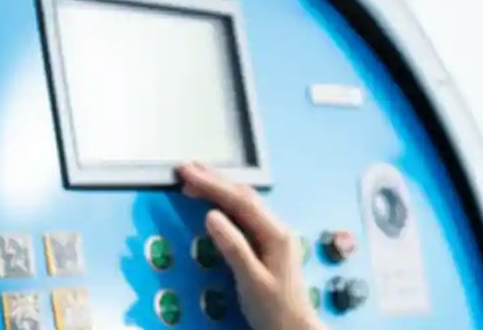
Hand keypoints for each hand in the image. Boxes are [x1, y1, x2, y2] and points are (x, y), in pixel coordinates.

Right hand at [176, 163, 323, 329]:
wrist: (295, 328)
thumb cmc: (274, 309)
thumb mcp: (251, 280)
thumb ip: (233, 247)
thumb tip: (212, 215)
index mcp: (275, 234)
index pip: (241, 201)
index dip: (213, 185)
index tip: (187, 174)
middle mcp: (277, 228)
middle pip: (244, 196)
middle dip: (215, 180)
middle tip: (187, 168)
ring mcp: (275, 234)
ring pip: (246, 203)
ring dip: (222, 188)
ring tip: (198, 177)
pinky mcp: (270, 243)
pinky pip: (246, 214)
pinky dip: (228, 203)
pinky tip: (218, 201)